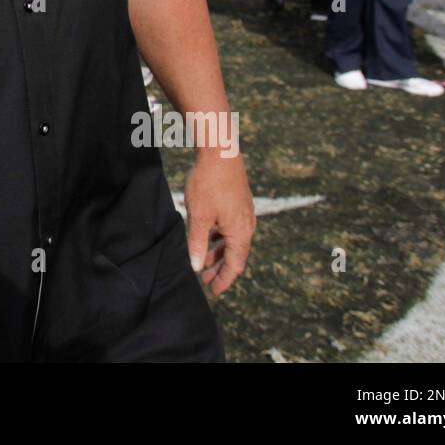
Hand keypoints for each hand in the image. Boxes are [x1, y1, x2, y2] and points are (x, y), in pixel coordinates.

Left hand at [184, 150, 255, 295]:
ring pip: (232, 240)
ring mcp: (244, 213)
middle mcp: (247, 225)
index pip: (235, 265)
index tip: (213, 291)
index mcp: (241, 233)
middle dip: (219, 268)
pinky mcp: (239, 203)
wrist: (220, 152)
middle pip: (235, 255)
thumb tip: (197, 267)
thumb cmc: (208, 184)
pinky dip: (219, 237)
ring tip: (203, 262)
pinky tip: (207, 237)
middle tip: (205, 280)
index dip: (223, 280)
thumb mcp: (199, 216)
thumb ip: (198, 243)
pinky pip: (231, 227)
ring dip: (218, 252)